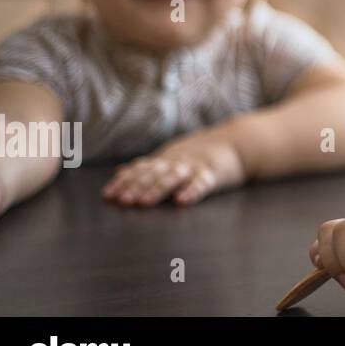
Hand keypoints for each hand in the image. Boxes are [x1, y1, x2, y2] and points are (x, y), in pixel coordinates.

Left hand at [101, 130, 245, 206]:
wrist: (236, 143)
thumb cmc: (199, 155)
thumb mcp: (171, 157)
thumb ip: (147, 166)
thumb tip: (119, 172)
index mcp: (165, 160)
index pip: (140, 170)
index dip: (124, 182)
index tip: (108, 195)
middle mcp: (177, 162)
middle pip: (154, 174)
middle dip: (137, 187)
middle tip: (123, 201)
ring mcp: (195, 167)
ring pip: (174, 178)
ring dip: (158, 189)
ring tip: (144, 202)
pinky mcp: (214, 175)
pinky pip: (202, 183)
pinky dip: (192, 191)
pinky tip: (182, 201)